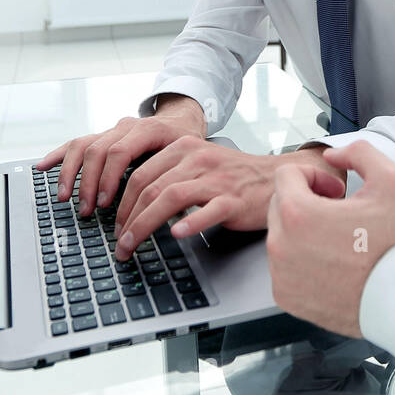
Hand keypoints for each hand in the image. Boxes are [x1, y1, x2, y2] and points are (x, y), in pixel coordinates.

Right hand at [34, 94, 205, 215]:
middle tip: (87, 209)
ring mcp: (111, 130)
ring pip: (82, 146)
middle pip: (97, 150)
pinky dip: (57, 156)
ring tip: (65, 198)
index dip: (108, 178)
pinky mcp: (102, 136)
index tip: (104, 203)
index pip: (120, 151)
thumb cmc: (187, 142)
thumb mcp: (189, 156)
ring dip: (70, 174)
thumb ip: (175, 175)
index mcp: (148, 129)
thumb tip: (164, 207)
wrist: (182, 121)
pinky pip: (75, 143)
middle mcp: (126, 126)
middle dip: (88, 182)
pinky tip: (42, 167)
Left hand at [112, 142, 346, 259]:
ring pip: (170, 198)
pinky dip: (190, 222)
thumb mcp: (200, 165)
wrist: (279, 179)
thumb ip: (170, 175)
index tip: (115, 226)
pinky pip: (209, 210)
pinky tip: (177, 234)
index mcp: (185, 148)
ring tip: (131, 246)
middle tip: (118, 243)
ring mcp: (217, 179)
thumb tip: (134, 202)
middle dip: (127, 219)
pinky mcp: (235, 200)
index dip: (121, 203)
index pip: (141, 175)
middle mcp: (198, 159)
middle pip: (150, 187)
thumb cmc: (237, 178)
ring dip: (143, 225)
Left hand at [266, 142, 394, 337]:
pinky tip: (331, 265)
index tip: (334, 192)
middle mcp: (280, 244)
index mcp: (298, 213)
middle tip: (339, 215)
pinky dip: (301, 262)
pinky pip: (283, 267)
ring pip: (281, 236)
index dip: (313, 176)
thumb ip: (359, 154)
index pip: (286, 175)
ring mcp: (280, 273)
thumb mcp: (391, 181)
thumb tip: (332, 156)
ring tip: (337, 242)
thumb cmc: (394, 246)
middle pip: (280, 205)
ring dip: (303, 232)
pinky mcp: (285, 296)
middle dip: (306, 202)